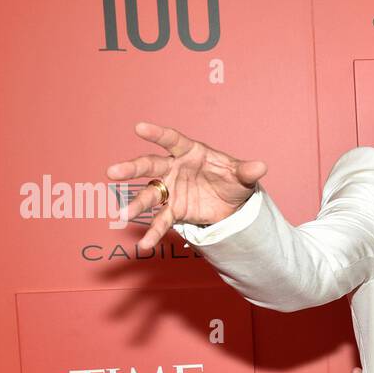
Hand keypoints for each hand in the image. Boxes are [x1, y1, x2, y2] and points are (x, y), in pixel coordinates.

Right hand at [106, 121, 268, 249]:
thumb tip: (261, 167)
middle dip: (131, 168)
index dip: (156, 134)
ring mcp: (171, 189)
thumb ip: (247, 171)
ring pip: (150, 194)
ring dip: (137, 204)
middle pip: (150, 165)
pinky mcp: (174, 210)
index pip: (171, 140)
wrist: (232, 202)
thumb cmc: (233, 180)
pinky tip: (144, 244)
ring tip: (123, 214)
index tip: (138, 128)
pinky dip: (153, 231)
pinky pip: (161, 220)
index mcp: (190, 152)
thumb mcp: (242, 176)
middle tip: (112, 171)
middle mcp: (174, 168)